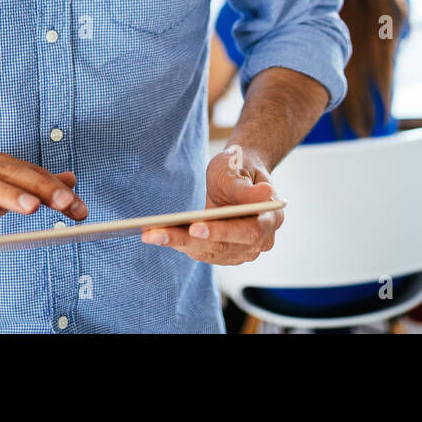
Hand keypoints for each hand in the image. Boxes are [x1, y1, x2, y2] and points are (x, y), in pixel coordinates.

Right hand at [0, 151, 87, 248]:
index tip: (80, 207)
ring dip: (9, 196)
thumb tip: (70, 180)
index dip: (56, 189)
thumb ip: (36, 186)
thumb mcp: (3, 189)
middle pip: (11, 175)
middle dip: (40, 187)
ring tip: (32, 207)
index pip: (30, 176)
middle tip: (66, 201)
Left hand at [141, 145, 282, 264]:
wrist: (240, 174)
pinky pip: (203, 252)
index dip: (221, 231)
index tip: (195, 227)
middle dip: (187, 240)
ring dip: (178, 243)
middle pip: (223, 247)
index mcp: (271, 217)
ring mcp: (246, 251)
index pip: (247, 231)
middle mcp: (262, 241)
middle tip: (155, 233)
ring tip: (150, 234)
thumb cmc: (238, 167)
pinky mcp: (228, 254)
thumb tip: (266, 194)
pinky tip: (158, 235)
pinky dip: (180, 243)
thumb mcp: (238, 169)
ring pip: (209, 252)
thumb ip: (247, 187)